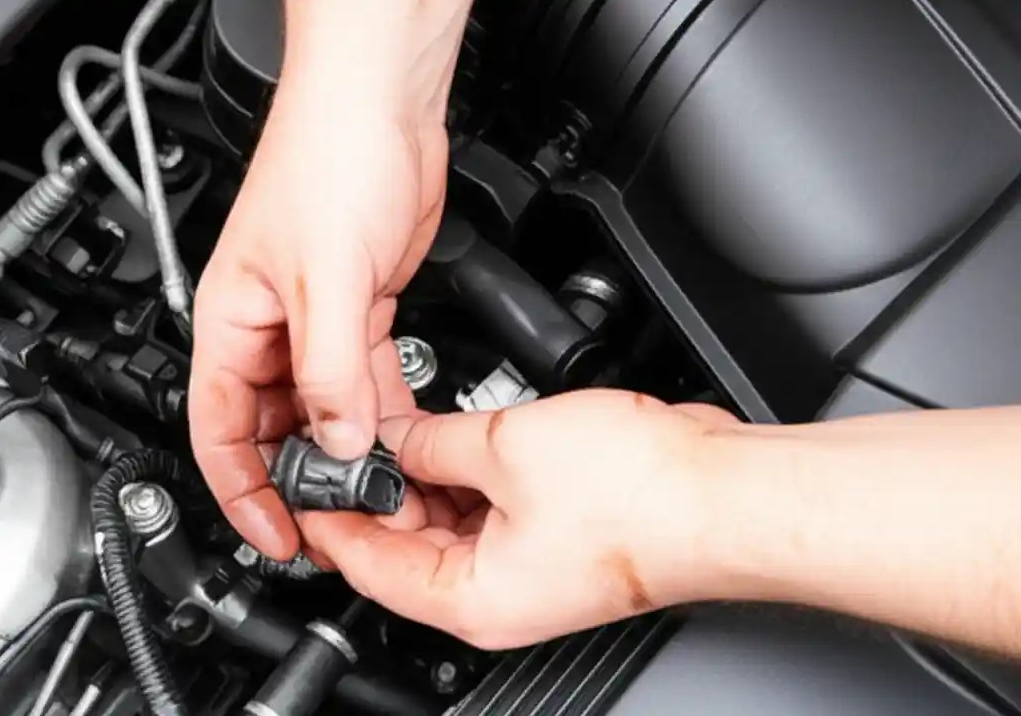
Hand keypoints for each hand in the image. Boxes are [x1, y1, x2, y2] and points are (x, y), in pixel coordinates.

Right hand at [190, 0, 475, 558]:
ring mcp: (313, 321)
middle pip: (274, 429)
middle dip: (306, 476)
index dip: (243, 492)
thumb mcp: (326, 279)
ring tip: (383, 487)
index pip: (218, 432)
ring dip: (350, 449)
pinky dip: (379, 412)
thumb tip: (338, 440)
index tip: (277, 535)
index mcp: (231, 324)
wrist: (379, 105)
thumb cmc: (327, 159)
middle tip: (346, 515)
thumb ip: (330, 369)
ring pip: (323, 409)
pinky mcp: (358, 308)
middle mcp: (267, 329)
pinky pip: (363, 379)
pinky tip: (401, 437)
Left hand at [300, 391, 739, 649]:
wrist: (722, 491)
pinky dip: (467, 474)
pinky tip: (457, 435)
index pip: (367, 565)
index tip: (305, 482)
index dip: (329, 518)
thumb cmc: (641, 497)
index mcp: (469, 598)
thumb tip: (399, 438)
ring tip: (401, 429)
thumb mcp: (505, 447)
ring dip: (423, 477)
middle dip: (376, 491)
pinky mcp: (554, 538)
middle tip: (348, 445)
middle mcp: (494, 596)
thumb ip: (435, 442)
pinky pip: (488, 509)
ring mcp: (526, 568)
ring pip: (446, 523)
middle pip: (402, 547)